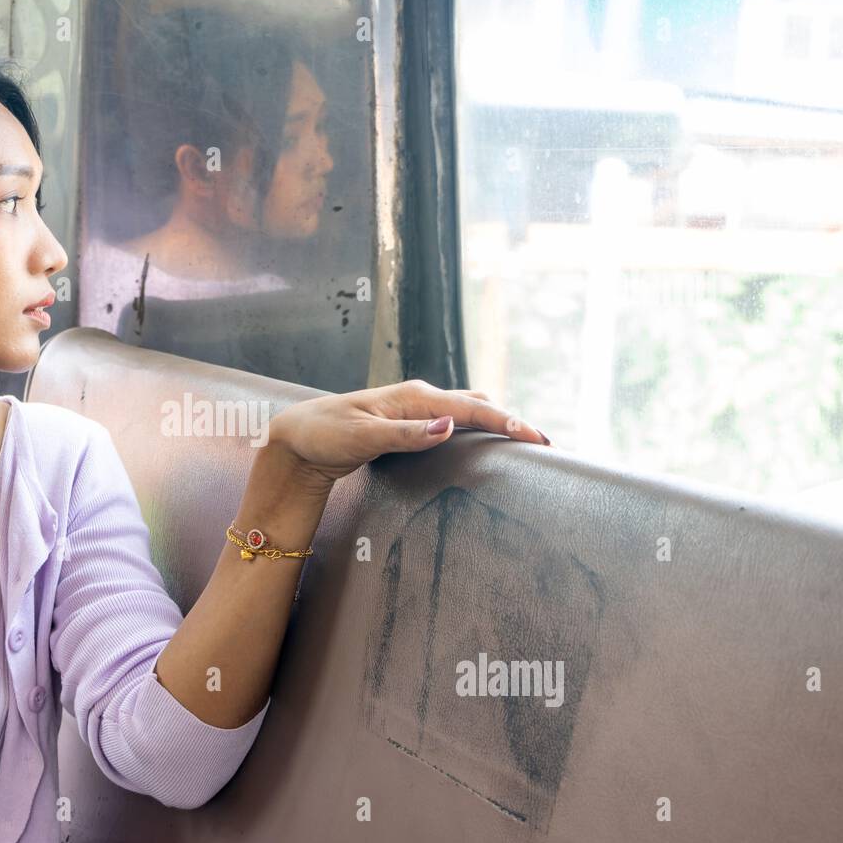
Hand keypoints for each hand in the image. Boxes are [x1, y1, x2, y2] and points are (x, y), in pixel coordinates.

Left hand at [267, 380, 549, 489]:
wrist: (298, 436)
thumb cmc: (325, 435)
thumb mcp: (363, 437)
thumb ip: (407, 434)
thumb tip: (451, 426)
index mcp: (414, 398)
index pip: (472, 408)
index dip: (508, 422)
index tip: (538, 439)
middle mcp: (419, 398)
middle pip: (478, 404)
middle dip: (511, 420)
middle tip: (544, 444)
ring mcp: (415, 409)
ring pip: (468, 408)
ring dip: (496, 421)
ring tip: (526, 441)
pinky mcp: (409, 423)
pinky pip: (454, 419)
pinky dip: (477, 426)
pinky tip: (487, 439)